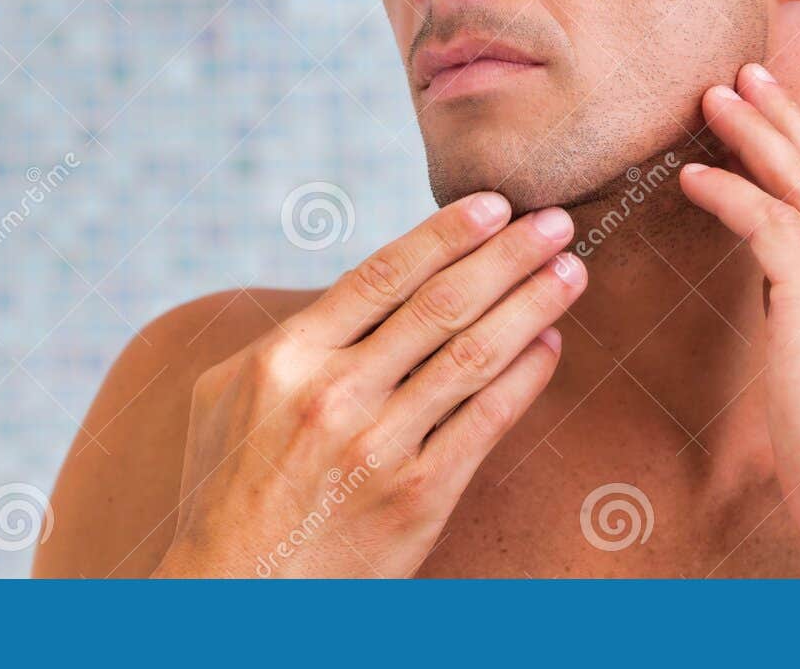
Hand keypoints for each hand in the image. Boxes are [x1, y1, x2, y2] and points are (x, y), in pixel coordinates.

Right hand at [152, 193, 582, 577]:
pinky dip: (526, 376)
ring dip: (531, 304)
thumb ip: (292, 336)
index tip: (494, 203)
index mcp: (287, 358)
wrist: (237, 596)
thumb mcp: (228, 395)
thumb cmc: (229, 488)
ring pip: (474, 354)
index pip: (384, 274)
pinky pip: (486, 421)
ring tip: (570, 271)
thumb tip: (361, 291)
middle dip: (508, 254)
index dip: (448, 233)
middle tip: (556, 220)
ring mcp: (379, 447)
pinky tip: (551, 343)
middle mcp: (334, 394)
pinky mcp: (418, 497)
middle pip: (441, 303)